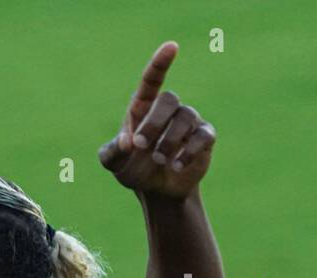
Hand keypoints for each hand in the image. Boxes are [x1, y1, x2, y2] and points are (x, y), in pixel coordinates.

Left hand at [98, 41, 215, 199]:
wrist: (155, 190)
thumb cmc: (133, 168)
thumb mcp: (114, 162)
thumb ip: (112, 151)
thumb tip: (127, 143)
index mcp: (143, 108)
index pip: (152, 80)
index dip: (161, 63)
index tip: (171, 47)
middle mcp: (168, 110)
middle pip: (168, 99)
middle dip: (153, 123)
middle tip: (140, 146)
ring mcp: (189, 122)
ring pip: (186, 117)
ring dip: (169, 140)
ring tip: (159, 160)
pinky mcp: (204, 138)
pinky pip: (203, 136)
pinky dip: (188, 151)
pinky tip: (176, 165)